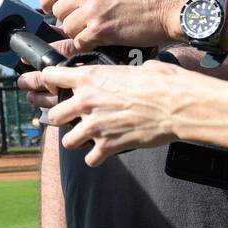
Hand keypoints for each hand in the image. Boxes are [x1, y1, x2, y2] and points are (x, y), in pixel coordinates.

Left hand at [20, 60, 191, 163]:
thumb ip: (121, 73)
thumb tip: (132, 73)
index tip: (54, 88)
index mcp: (89, 77)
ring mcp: (93, 126)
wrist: (178, 105)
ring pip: (67, 141)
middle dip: (63, 118)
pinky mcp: (106, 146)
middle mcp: (85, 102)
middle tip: (77, 119)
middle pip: (53, 115)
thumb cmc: (163, 82)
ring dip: (77, 140)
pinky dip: (97, 158)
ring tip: (91, 138)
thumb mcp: (137, 67)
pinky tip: (105, 153)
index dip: (49, 83)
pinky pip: (90, 159)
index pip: (49, 76)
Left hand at [39, 0, 192, 49]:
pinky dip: (86, 45)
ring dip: (79, 33)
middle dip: (68, 20)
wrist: (171, 6)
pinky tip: (100, 40)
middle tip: (85, 23)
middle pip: (58, 12)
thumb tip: (74, 0)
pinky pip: (78, 43)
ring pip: (67, 29)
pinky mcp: (99, 31)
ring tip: (98, 31)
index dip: (47, 2)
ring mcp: (92, 12)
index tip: (48, 9)